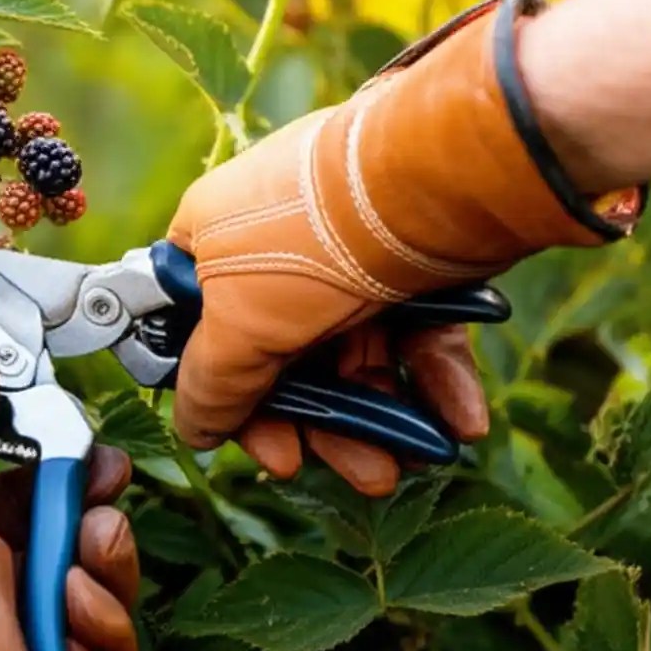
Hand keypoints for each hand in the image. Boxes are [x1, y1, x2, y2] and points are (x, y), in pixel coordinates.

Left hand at [0, 349, 138, 650]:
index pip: (5, 490)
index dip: (47, 458)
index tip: (79, 436)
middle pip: (60, 533)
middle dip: (90, 502)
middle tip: (102, 484)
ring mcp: (15, 636)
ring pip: (95, 586)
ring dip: (102, 559)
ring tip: (83, 555)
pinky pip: (107, 645)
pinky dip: (99, 620)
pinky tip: (71, 609)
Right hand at [165, 0, 642, 496]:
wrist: (440, 176)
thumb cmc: (314, 243)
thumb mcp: (240, 329)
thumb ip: (209, 388)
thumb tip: (193, 429)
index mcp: (210, 242)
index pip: (199, 333)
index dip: (227, 396)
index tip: (266, 447)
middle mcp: (273, 241)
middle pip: (285, 354)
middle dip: (325, 425)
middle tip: (362, 474)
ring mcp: (344, 247)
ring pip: (353, 349)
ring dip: (382, 414)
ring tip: (410, 459)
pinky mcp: (410, 252)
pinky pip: (412, 326)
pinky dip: (431, 375)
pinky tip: (458, 420)